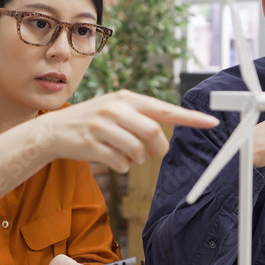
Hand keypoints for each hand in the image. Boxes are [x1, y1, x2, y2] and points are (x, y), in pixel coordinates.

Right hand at [38, 90, 218, 172]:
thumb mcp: (115, 110)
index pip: (165, 109)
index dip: (190, 117)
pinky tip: (110, 158)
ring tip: (124, 153)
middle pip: (153, 133)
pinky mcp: (92, 144)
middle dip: (157, 148)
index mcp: (126, 98)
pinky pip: (120, 163)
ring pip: (137, 151)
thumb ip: (140, 119)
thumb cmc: (91, 121)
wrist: (54, 130)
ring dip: (136, 159)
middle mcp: (115, 109)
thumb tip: (163, 140)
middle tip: (153, 152)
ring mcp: (102, 126)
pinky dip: (121, 166)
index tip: (211, 122)